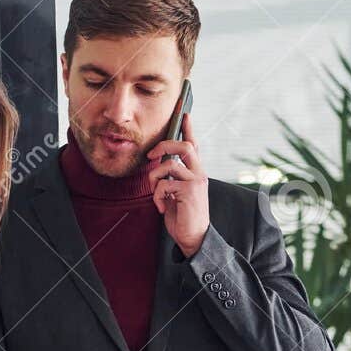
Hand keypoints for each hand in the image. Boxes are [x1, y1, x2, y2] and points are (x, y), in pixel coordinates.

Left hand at [145, 111, 209, 257]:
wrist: (193, 238)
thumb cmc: (182, 216)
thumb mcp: (175, 193)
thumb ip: (170, 177)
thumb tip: (157, 164)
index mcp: (195, 172)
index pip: (193, 145)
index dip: (188, 128)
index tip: (185, 112)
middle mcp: (199, 174)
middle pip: (184, 146)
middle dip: (163, 146)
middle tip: (150, 156)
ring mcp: (196, 182)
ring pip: (169, 165)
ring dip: (154, 178)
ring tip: (155, 193)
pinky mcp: (190, 192)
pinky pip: (164, 185)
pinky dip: (157, 196)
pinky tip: (161, 207)